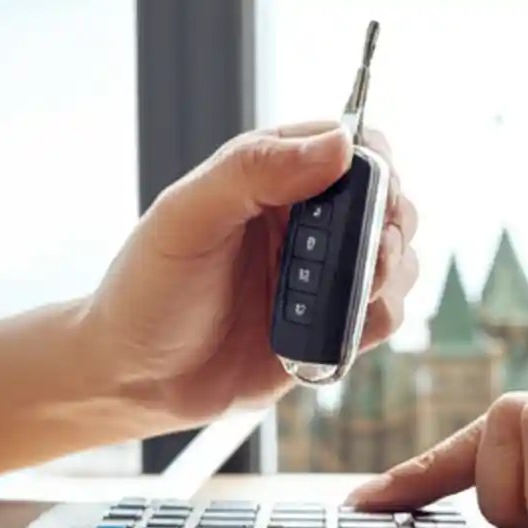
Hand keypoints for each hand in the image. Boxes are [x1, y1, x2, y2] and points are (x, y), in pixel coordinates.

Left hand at [85, 120, 418, 427]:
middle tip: (366, 251)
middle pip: (387, 203)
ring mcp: (319, 278)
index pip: (349, 147)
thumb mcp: (187, 217)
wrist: (132, 380)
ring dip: (387, 275)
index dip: (373, 165)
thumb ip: (254, 171)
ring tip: (342, 295)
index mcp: (270, 179)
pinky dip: (375, 320)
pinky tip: (333, 329)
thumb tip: (339, 147)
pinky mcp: (328, 329)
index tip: (373, 192)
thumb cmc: (147, 291)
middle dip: (390, 224)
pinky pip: (382, 316)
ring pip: (395, 260)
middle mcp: (303, 224)